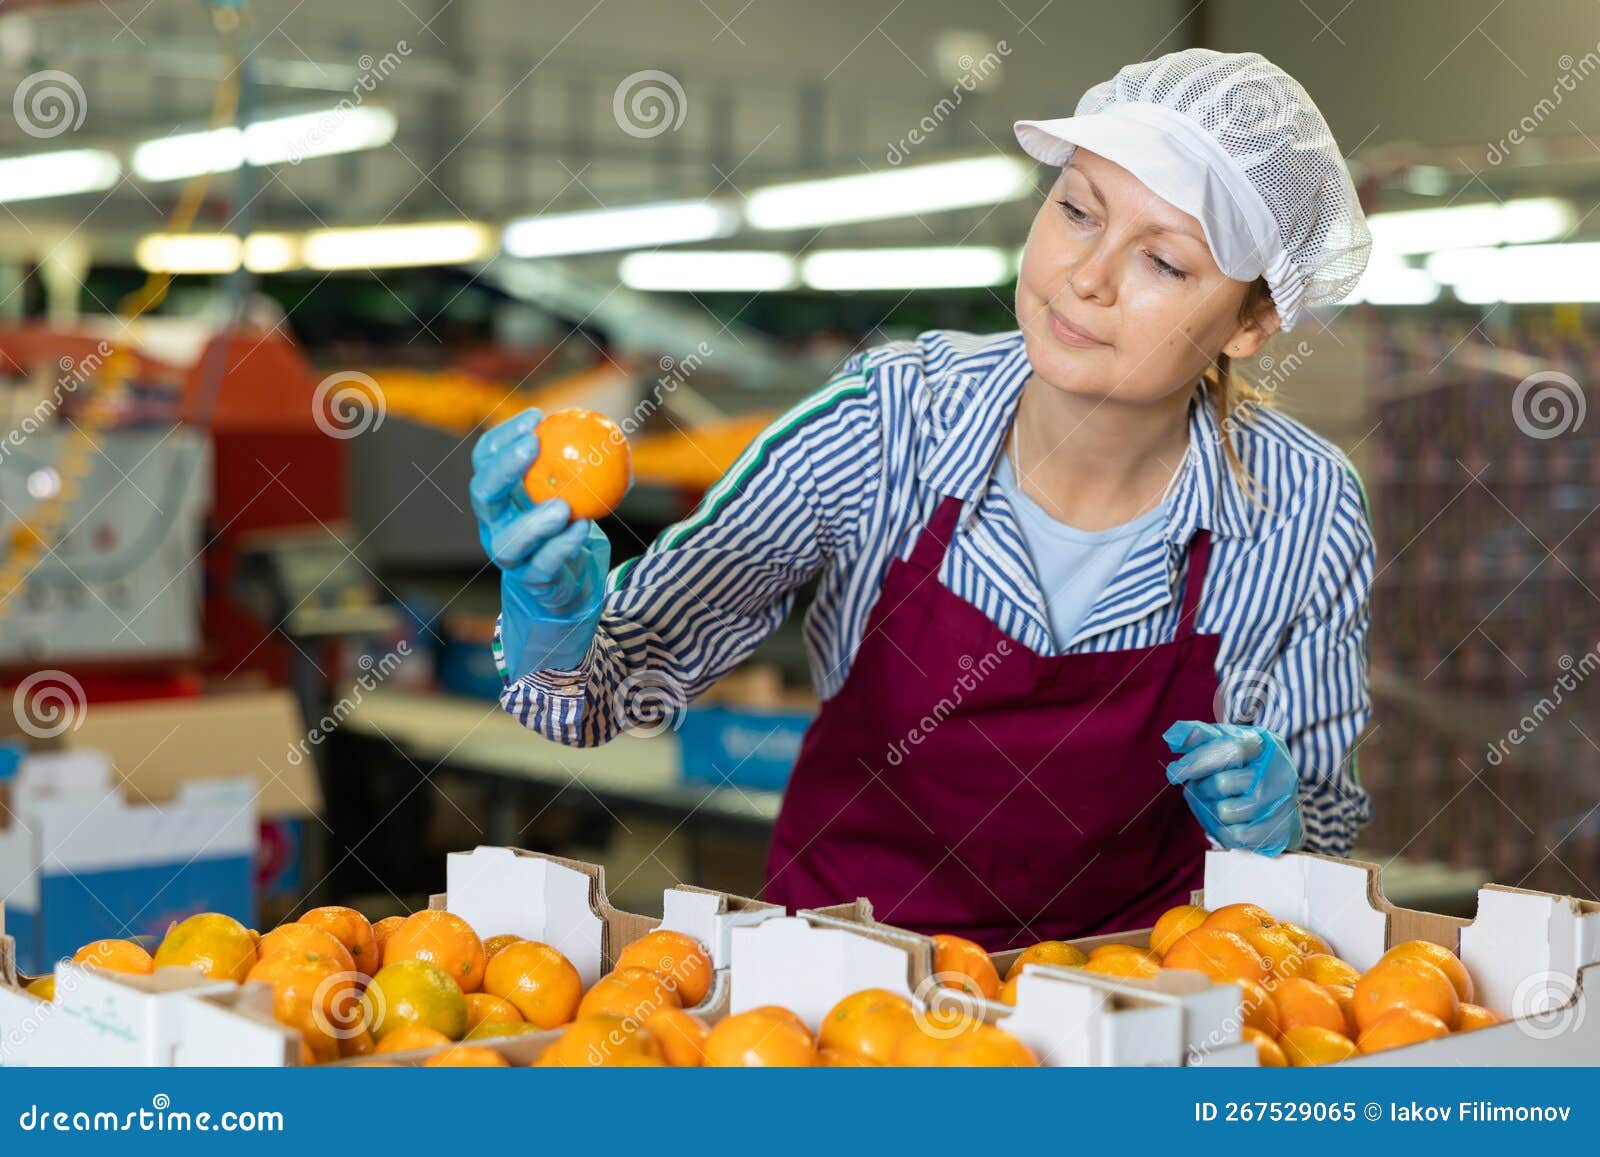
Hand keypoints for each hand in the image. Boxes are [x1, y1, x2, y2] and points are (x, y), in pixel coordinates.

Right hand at [470, 408, 614, 674]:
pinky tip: (581, 528)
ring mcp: (510, 556)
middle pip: (483, 493)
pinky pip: (544, 564)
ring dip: (533, 521)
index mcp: (499, 496)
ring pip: (509, 540)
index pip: (486, 459)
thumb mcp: (576, 492)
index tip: (536, 417)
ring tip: (561, 505)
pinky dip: (562, 546)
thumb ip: (586, 467)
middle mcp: (495, 524)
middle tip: (534, 445)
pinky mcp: (532, 581)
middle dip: (503, 467)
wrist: (570, 583)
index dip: (504, 435)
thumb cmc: (569, 527)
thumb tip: (610, 434)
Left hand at [1162, 721, 1303, 854]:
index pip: (1230, 749)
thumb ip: (1201, 737)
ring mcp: (1281, 802)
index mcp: (1264, 744)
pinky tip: (1227, 822)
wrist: (1278, 802)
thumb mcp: (1227, 743)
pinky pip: (1235, 836)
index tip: (1175, 772)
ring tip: (1217, 803)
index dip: (1198, 761)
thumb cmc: (1245, 768)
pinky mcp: (1279, 829)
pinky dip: (1223, 831)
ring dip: (1211, 810)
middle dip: (1203, 788)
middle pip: (1222, 783)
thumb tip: (1175, 734)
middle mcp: (1278, 771)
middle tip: (1202, 789)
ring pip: (1225, 812)